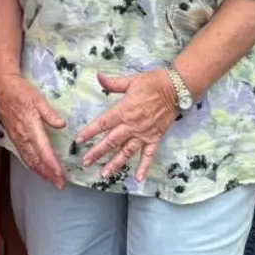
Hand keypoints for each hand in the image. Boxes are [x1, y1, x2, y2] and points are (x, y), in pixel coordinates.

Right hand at [0, 72, 66, 187]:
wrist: (1, 87)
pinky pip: (23, 155)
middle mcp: (23, 136)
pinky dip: (31, 165)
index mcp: (31, 127)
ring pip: (29, 160)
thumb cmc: (20, 91)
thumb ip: (49, 114)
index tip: (60, 175)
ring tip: (50, 180)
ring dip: (40, 172)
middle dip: (48, 174)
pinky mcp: (13, 137)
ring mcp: (16, 138)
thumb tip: (62, 125)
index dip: (52, 165)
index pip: (43, 151)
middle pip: (36, 160)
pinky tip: (37, 168)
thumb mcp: (38, 99)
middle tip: (60, 184)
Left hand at [78, 69, 178, 183]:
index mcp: (123, 111)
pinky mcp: (155, 138)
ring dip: (115, 163)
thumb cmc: (152, 83)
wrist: (176, 89)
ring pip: (126, 152)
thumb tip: (97, 76)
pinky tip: (138, 178)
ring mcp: (143, 134)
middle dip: (97, 152)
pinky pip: (148, 155)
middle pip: (111, 141)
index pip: (103, 124)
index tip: (78, 141)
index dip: (90, 132)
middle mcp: (131, 125)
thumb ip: (113, 83)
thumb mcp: (131, 80)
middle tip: (85, 162)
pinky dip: (143, 167)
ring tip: (104, 174)